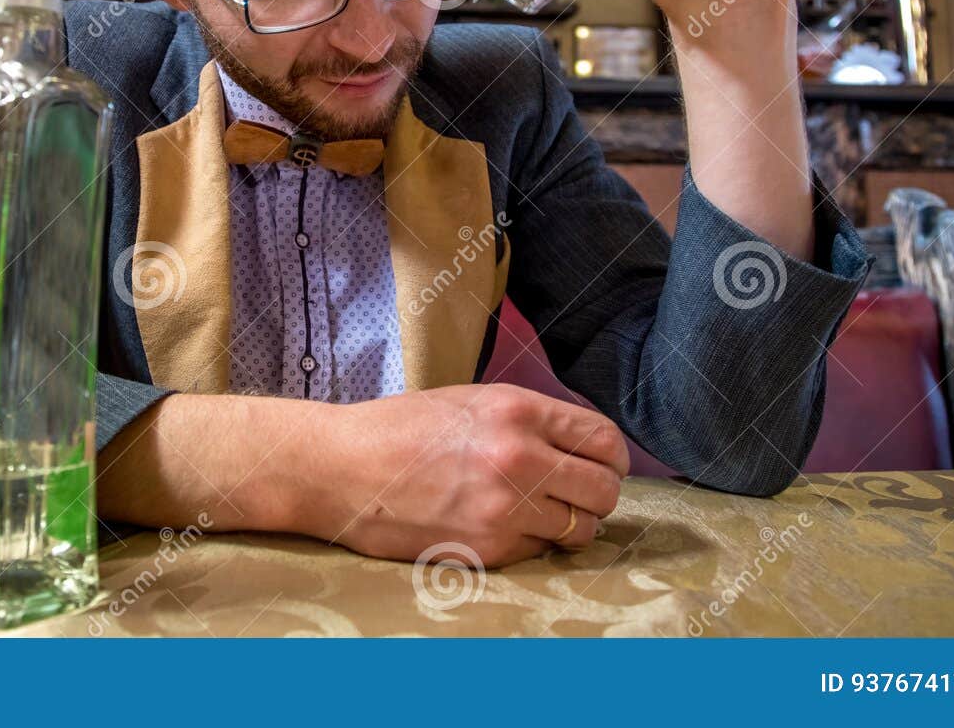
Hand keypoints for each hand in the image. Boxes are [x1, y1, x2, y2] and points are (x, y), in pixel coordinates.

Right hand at [305, 383, 628, 566]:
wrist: (341, 468)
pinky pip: (538, 551)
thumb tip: (583, 447)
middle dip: (597, 495)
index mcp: (517, 410)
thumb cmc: (402, 429)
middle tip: (574, 494)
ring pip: (580, 529)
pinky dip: (530, 543)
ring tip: (537, 513)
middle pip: (605, 490)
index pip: (604, 440)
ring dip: (568, 524)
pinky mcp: (487, 549)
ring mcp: (505, 509)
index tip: (601, 465)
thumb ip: (531, 420)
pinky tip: (497, 525)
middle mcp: (519, 458)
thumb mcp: (473, 401)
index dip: (611, 457)